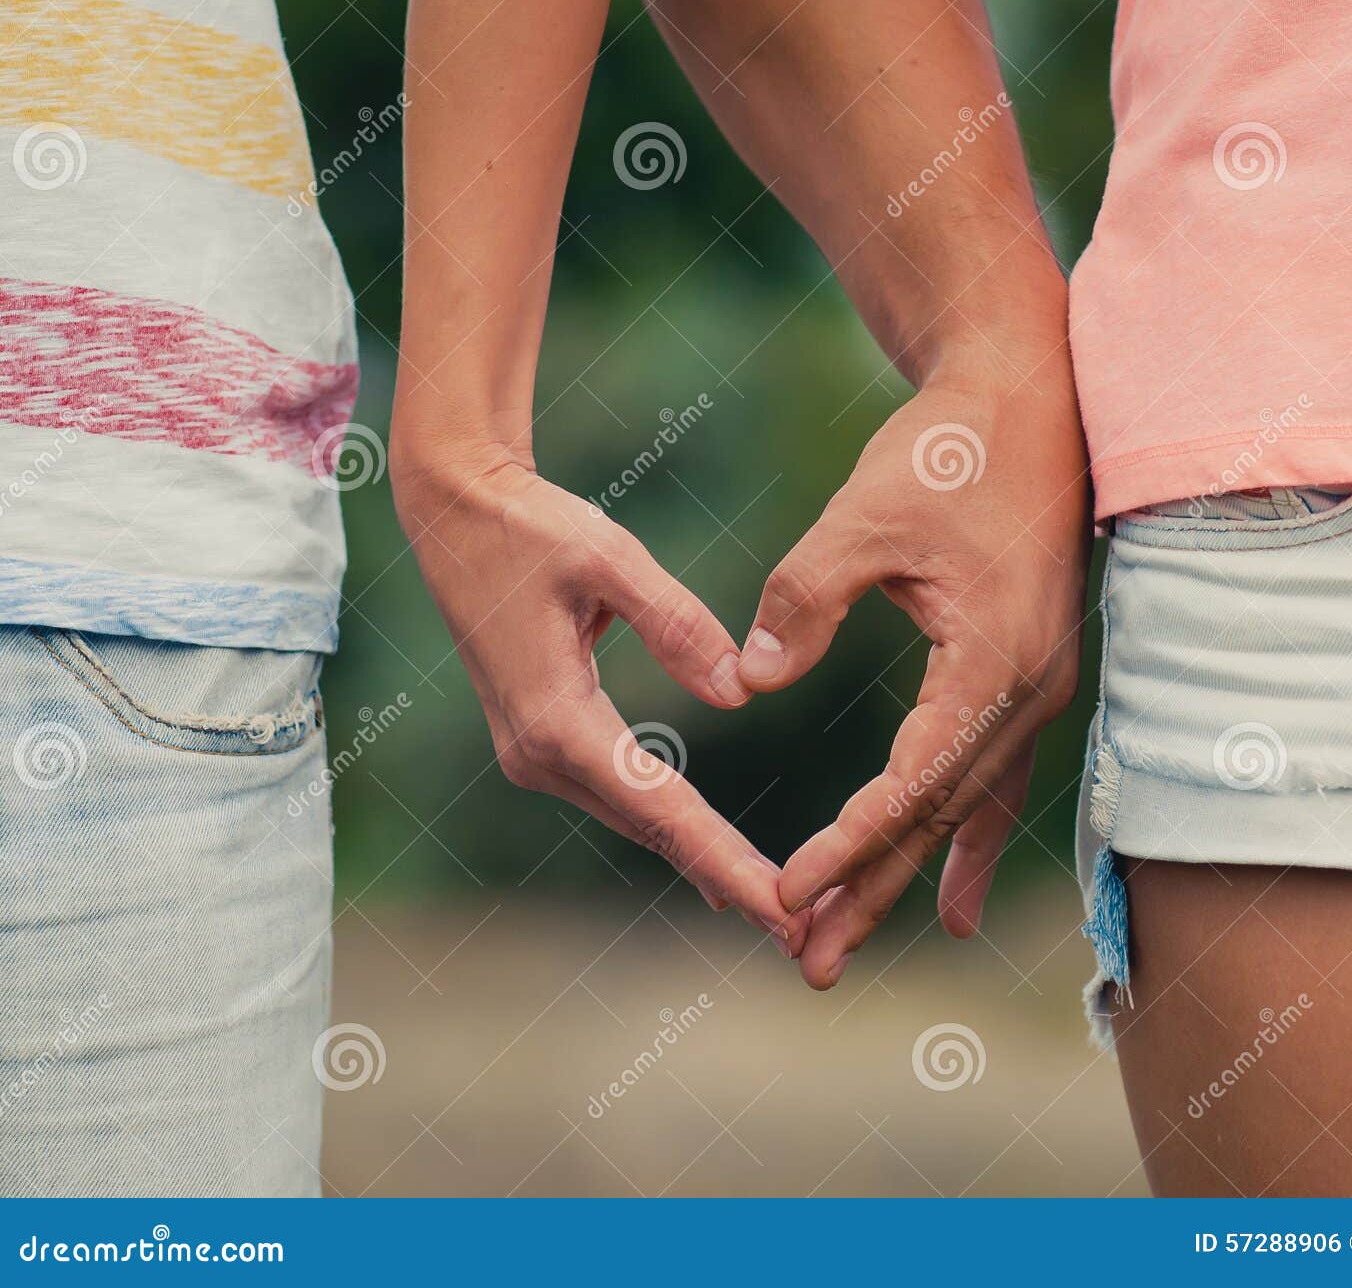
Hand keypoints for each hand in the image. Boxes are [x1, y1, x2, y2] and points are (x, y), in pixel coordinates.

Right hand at [392, 440, 807, 953]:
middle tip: (803, 933)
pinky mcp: (538, 739)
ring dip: (701, 858)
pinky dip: (669, 825)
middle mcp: (539, 753)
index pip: (663, 808)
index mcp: (558, 719)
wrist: (453, 513)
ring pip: (634, 818)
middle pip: (653, 829)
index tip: (780, 914)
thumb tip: (741, 695)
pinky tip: (710, 855)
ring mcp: (531, 753)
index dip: (726, 863)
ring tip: (775, 906)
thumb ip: (678, 626)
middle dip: (728, 879)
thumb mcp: (609, 559)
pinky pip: (617, 795)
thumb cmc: (530, 526)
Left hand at [736, 356, 1089, 987]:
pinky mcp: (1026, 675)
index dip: (848, 845)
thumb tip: (750, 682)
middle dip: (871, 892)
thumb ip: (801, 603)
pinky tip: (955, 894)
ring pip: (965, 808)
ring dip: (908, 879)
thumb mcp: (862, 516)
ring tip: (855, 944)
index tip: (788, 892)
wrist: (1028, 400)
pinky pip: (995, 779)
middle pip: (940, 819)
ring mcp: (1037, 688)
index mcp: (989, 662)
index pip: (911, 785)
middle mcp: (1027, 692)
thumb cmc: (947, 452)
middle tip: (810, 965)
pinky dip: (966, 838)